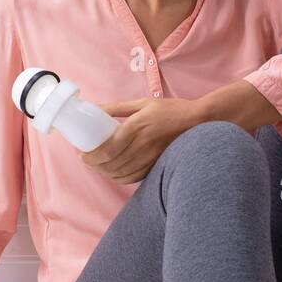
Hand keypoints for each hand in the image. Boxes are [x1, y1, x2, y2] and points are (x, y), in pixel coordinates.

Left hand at [79, 97, 203, 184]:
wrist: (199, 121)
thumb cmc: (170, 110)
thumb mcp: (142, 103)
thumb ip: (117, 107)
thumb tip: (95, 108)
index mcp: (137, 127)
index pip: (108, 149)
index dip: (92, 156)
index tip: (82, 154)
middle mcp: (143, 145)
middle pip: (112, 164)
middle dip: (94, 165)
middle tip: (86, 160)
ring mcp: (151, 157)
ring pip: (121, 173)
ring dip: (105, 173)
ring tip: (96, 166)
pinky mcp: (157, 165)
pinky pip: (134, 177)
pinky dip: (120, 178)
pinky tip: (113, 172)